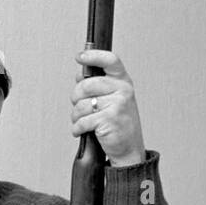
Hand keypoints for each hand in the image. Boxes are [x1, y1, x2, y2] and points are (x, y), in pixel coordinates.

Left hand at [71, 50, 145, 166]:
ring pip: (82, 104)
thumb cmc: (118, 123)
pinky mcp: (109, 119)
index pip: (110, 61)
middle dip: (75, 96)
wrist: (129, 148)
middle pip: (86, 84)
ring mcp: (117, 104)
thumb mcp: (113, 99)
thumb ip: (97, 86)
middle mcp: (123, 90)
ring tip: (82, 121)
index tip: (80, 57)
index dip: (93, 56)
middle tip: (77, 105)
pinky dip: (77, 128)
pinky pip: (82, 120)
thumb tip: (79, 75)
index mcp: (123, 82)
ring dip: (76, 115)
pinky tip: (81, 130)